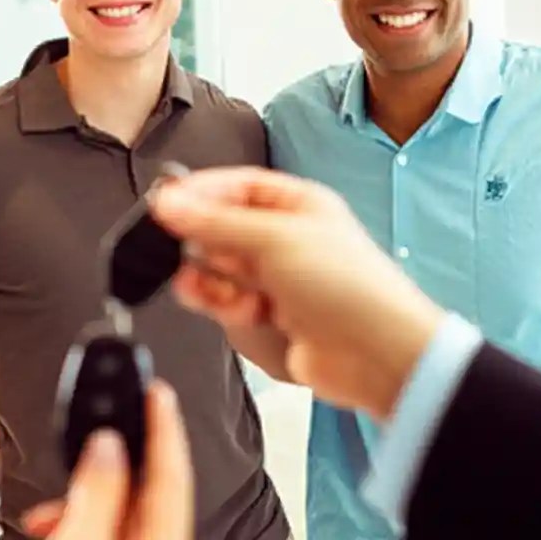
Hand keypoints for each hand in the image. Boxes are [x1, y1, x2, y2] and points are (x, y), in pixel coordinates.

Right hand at [20, 381, 191, 539]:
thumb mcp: (80, 539)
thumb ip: (96, 492)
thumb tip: (106, 443)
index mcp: (158, 535)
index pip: (171, 472)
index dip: (164, 425)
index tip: (158, 390)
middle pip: (146, 482)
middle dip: (112, 454)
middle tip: (100, 422)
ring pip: (121, 503)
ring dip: (86, 490)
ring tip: (52, 501)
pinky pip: (108, 523)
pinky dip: (81, 514)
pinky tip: (50, 521)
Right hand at [149, 167, 445, 420]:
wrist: (376, 354)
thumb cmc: (348, 287)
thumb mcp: (273, 239)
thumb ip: (215, 222)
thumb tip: (169, 202)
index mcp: (297, 204)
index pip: (236, 186)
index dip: (199, 193)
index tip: (164, 204)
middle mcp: (287, 237)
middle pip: (222, 229)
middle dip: (203, 244)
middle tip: (180, 251)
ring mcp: (280, 277)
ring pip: (222, 270)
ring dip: (214, 282)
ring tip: (213, 291)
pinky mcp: (273, 314)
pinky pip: (231, 303)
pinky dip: (229, 308)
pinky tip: (242, 312)